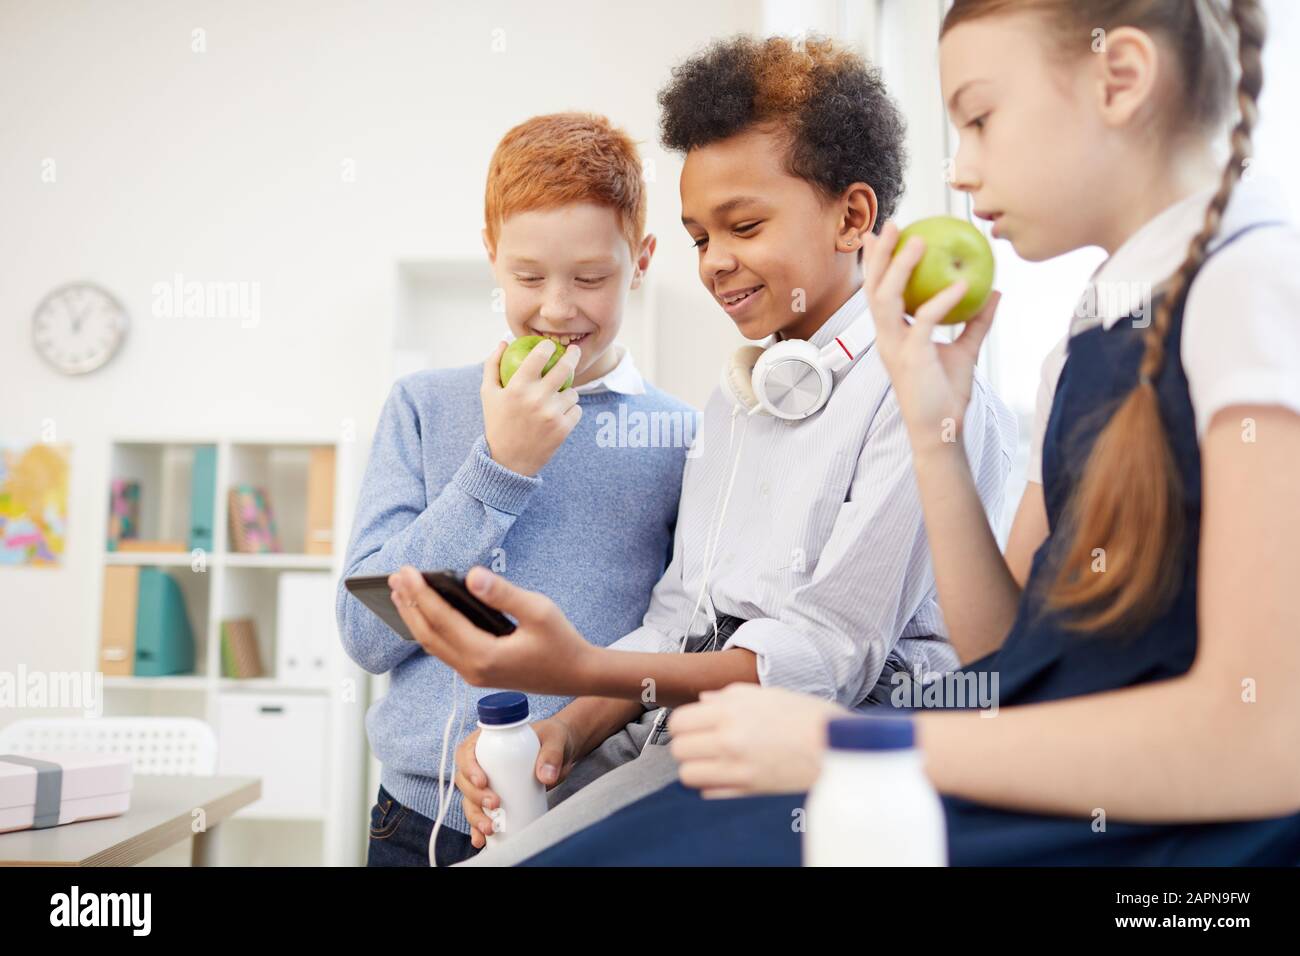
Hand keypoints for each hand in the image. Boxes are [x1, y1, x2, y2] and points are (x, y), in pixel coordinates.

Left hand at [388, 565, 595, 694]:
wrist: (576, 675)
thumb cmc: (561, 642)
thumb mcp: (539, 611)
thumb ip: (503, 594)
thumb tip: (471, 575)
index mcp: (485, 656)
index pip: (441, 620)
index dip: (420, 594)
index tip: (406, 571)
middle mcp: (472, 669)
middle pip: (427, 634)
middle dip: (409, 604)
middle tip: (394, 577)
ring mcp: (472, 674)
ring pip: (431, 644)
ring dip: (414, 616)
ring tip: (400, 591)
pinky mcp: (476, 672)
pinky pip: (442, 649)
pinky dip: (428, 628)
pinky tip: (423, 612)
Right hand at [455, 717, 577, 848]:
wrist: (562, 752)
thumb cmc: (553, 738)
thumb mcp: (555, 740)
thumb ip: (552, 754)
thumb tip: (545, 777)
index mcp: (488, 741)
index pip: (466, 752)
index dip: (468, 768)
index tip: (483, 781)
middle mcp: (483, 762)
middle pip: (465, 780)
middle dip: (474, 796)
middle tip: (495, 804)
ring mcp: (488, 782)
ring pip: (470, 801)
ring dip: (475, 817)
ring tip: (490, 828)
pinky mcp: (497, 798)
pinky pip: (481, 813)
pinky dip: (478, 828)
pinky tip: (481, 840)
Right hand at [481, 339, 582, 475]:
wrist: (507, 461)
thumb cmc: (497, 423)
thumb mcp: (488, 394)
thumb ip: (492, 364)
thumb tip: (504, 342)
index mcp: (517, 387)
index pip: (539, 356)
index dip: (548, 346)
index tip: (551, 345)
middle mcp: (536, 398)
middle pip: (565, 368)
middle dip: (573, 355)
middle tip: (574, 351)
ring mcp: (552, 414)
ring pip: (573, 392)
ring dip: (569, 391)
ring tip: (559, 396)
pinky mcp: (563, 429)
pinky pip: (576, 410)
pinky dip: (571, 410)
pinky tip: (561, 413)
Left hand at [667, 683, 848, 797]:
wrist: (838, 745)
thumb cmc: (808, 717)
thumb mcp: (767, 694)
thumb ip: (729, 696)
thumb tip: (703, 701)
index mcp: (732, 711)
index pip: (679, 722)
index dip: (684, 725)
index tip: (692, 727)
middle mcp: (730, 739)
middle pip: (679, 749)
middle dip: (688, 746)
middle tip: (703, 743)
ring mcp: (738, 769)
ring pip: (688, 774)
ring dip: (697, 768)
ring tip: (715, 761)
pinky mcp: (749, 792)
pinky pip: (709, 793)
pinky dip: (713, 785)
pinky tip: (730, 775)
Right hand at [863, 221, 1000, 452]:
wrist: (942, 429)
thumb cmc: (947, 393)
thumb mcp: (966, 350)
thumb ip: (975, 321)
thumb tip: (994, 291)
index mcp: (893, 334)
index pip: (879, 291)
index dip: (878, 262)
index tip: (883, 234)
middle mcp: (887, 337)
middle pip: (874, 288)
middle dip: (879, 255)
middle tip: (893, 224)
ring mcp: (895, 347)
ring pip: (887, 299)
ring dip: (900, 268)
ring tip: (917, 241)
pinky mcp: (911, 358)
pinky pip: (925, 321)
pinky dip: (942, 301)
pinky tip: (961, 285)